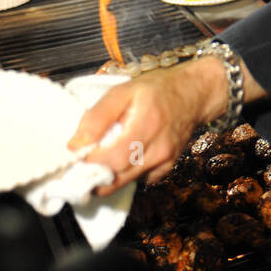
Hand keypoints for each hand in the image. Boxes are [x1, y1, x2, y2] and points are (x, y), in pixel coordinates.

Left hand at [69, 61, 222, 194]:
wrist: (194, 93)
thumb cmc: (158, 88)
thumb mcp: (123, 91)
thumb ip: (97, 117)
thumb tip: (75, 145)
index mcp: (146, 125)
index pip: (112, 160)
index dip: (90, 164)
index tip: (77, 156)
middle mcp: (158, 149)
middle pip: (118, 179)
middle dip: (95, 176)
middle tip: (83, 163)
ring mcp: (165, 161)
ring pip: (127, 182)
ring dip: (109, 176)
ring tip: (102, 158)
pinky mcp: (168, 167)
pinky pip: (141, 180)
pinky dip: (128, 174)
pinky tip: (125, 158)